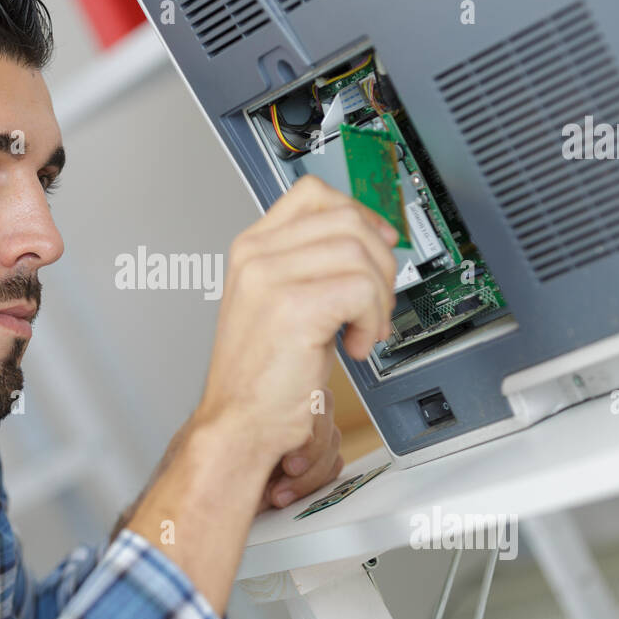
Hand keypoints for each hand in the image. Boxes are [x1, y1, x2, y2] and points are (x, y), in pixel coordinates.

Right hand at [194, 174, 397, 497]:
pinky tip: (354, 345)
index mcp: (251, 249)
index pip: (313, 195)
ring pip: (360, 253)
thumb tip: (368, 244)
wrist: (238, 423)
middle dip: (379, 262)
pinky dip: (371, 320)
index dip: (358, 213)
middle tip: (373, 303)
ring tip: (363, 330)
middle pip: (346, 219)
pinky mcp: (293, 308)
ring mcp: (270, 279)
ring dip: (379, 297)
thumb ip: (309, 267)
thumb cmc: (260, 375)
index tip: (377, 243)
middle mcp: (256, 256)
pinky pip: (361, 289)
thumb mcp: (277, 303)